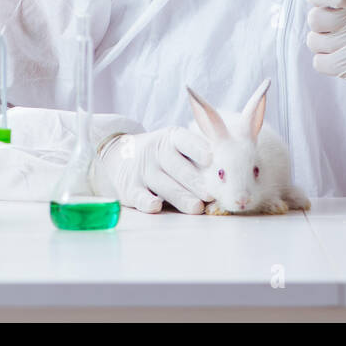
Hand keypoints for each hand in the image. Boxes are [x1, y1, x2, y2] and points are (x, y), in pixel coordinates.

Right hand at [94, 126, 213, 213]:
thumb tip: (226, 179)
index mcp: (171, 138)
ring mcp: (142, 169)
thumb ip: (197, 159)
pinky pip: (139, 195)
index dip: (198, 149)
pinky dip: (147, 201)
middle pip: (177, 167)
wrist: (119, 156)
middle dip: (195, 181)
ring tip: (196, 207)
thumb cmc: (162, 156)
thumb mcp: (175, 147)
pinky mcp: (130, 187)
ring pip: (163, 183)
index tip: (211, 158)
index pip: (185, 141)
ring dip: (180, 196)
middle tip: (211, 194)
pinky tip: (156, 206)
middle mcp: (156, 151)